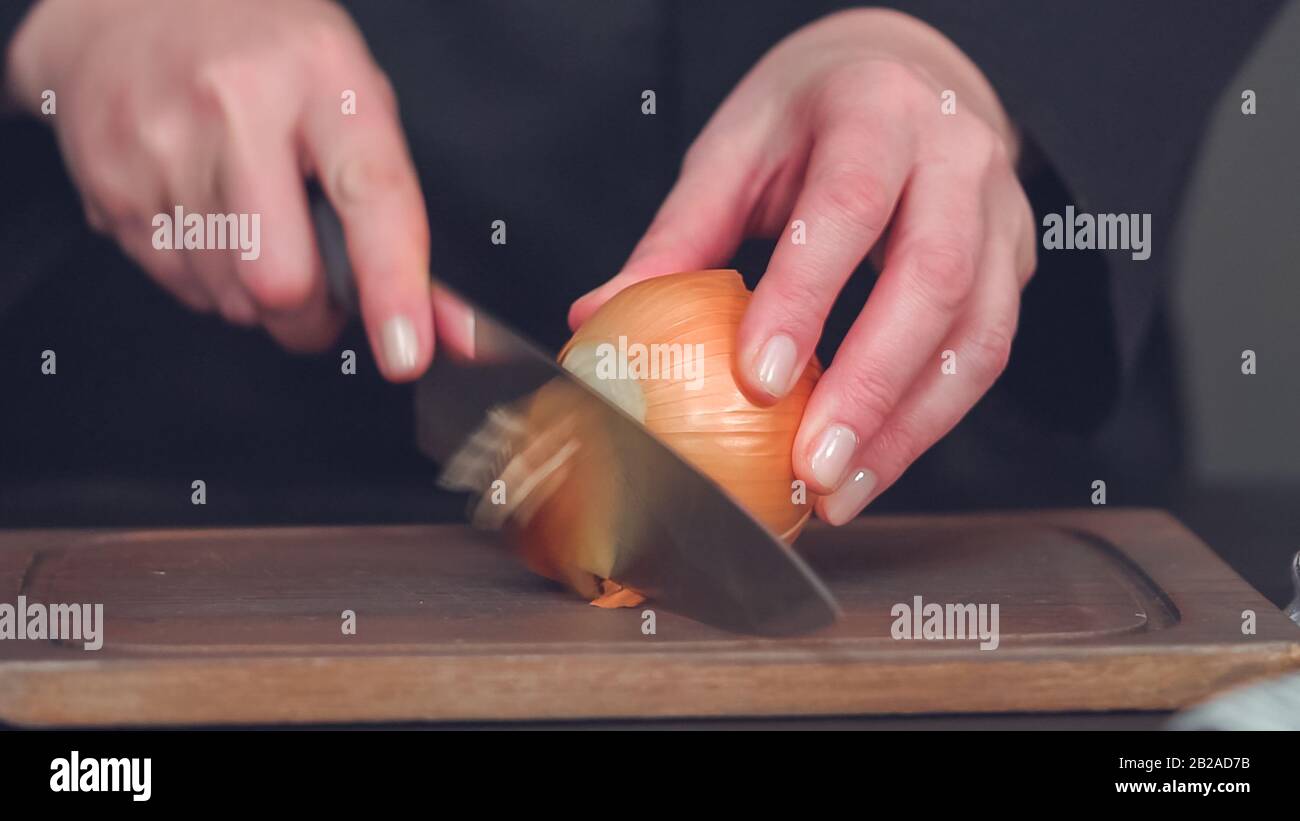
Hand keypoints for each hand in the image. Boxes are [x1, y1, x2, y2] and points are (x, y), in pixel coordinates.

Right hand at [5, 0, 438, 378]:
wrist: (134, 3)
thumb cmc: (269, 56)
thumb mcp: (353, 104)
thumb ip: (402, 218)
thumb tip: (453, 328)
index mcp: (323, 80)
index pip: (371, 197)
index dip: (394, 287)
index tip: (407, 352)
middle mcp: (237, 108)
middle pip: (281, 279)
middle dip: (310, 315)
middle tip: (320, 289)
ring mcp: (162, 145)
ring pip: (231, 298)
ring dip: (257, 295)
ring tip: (255, 222)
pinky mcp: (112, 185)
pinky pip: (180, 286)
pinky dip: (208, 276)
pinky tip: (209, 214)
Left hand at [570, 9, 1035, 523]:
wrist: (905, 75)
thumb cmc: (812, 115)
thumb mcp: (736, 150)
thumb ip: (678, 236)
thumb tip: (598, 317)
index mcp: (875, 110)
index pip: (849, 204)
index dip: (807, 296)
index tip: (759, 379)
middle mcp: (956, 157)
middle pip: (933, 279)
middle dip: (872, 387)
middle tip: (812, 466)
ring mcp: (999, 213)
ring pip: (979, 334)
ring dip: (909, 429)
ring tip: (839, 492)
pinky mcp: (1016, 263)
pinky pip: (987, 355)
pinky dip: (929, 423)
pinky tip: (874, 466)